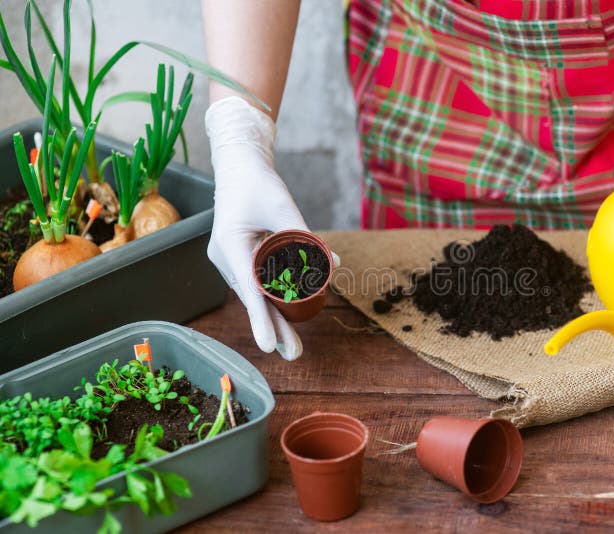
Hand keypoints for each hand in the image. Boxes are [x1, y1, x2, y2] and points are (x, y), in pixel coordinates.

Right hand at [205, 96, 331, 359]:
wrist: (239, 165)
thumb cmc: (259, 181)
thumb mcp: (283, 206)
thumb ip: (307, 236)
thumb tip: (335, 263)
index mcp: (230, 243)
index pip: (250, 287)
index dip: (261, 318)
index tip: (269, 345)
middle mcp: (225, 255)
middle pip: (253, 297)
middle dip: (273, 326)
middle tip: (293, 354)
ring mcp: (230, 258)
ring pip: (255, 293)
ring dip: (274, 316)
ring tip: (292, 346)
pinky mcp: (239, 257)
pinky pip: (257, 282)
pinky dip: (271, 299)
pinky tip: (285, 319)